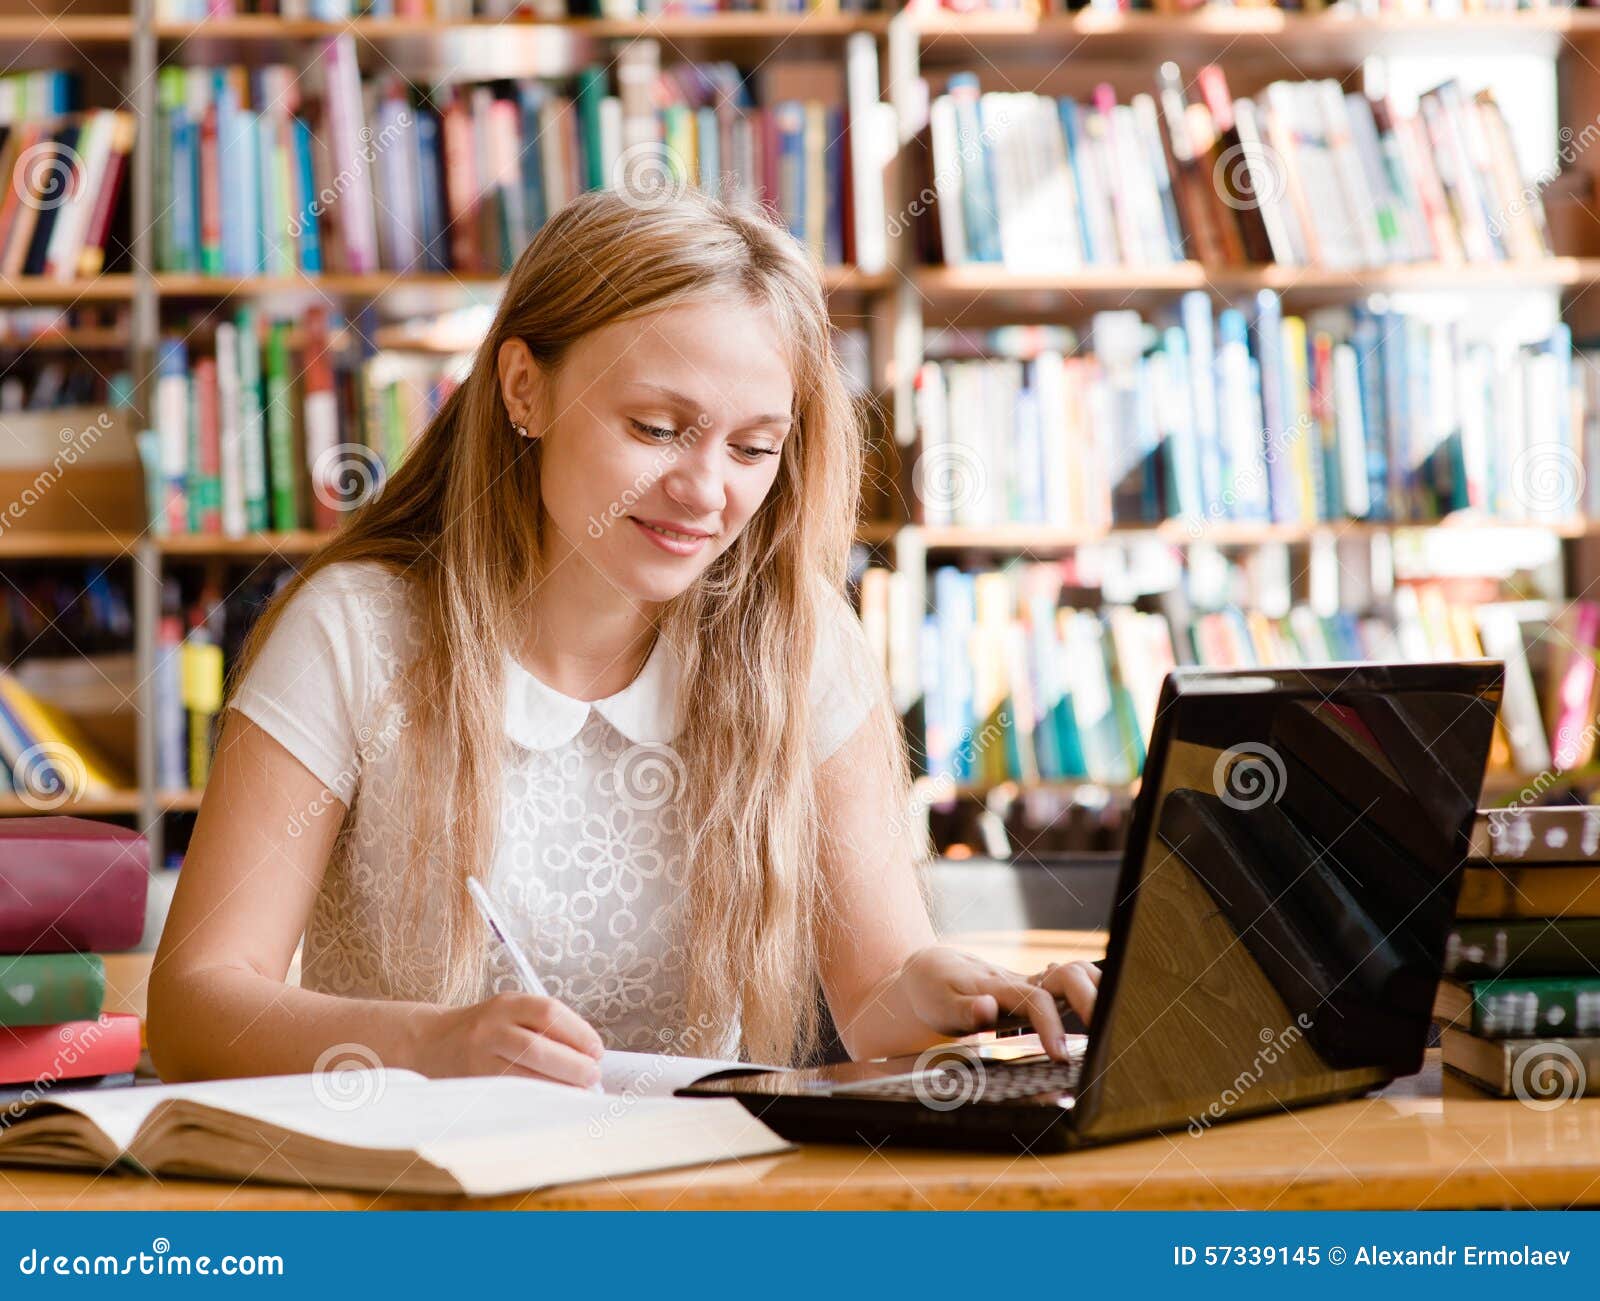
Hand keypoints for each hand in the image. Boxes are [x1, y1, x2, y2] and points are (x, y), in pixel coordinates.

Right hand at [412, 992, 605, 1086]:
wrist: (431, 1042)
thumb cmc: (485, 1029)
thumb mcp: (511, 1013)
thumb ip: (545, 1026)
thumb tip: (589, 1054)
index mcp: (507, 1004)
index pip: (549, 1012)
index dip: (579, 1032)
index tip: (597, 1050)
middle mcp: (491, 1029)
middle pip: (538, 1047)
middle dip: (573, 1065)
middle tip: (593, 1075)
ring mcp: (479, 1059)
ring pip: (524, 1076)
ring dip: (558, 1086)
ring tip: (579, 1091)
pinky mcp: (473, 1085)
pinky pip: (511, 1095)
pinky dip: (538, 1099)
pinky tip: (552, 1101)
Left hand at [898, 945, 1098, 1061]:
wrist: (933, 969)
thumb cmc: (936, 990)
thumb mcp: (939, 1003)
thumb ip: (965, 1009)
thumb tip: (989, 1009)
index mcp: (1001, 987)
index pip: (1038, 1000)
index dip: (1052, 1025)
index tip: (1060, 1056)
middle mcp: (1023, 983)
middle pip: (1070, 976)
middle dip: (1091, 998)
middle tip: (1104, 1034)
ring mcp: (1034, 985)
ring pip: (1077, 973)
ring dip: (1098, 988)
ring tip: (1110, 1021)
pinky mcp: (1039, 993)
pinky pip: (1074, 985)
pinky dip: (1093, 991)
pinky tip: (1100, 1015)